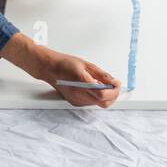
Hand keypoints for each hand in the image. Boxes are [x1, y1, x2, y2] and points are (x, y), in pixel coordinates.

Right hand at [0, 33, 121, 108]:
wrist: (49, 69)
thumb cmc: (65, 63)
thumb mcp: (86, 64)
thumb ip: (101, 74)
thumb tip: (113, 81)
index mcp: (82, 84)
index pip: (103, 94)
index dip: (113, 90)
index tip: (117, 83)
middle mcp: (79, 96)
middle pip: (103, 103)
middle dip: (113, 95)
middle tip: (114, 85)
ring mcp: (77, 101)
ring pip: (98, 103)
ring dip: (105, 95)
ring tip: (102, 83)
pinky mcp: (75, 102)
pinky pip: (91, 102)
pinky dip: (97, 96)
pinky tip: (93, 86)